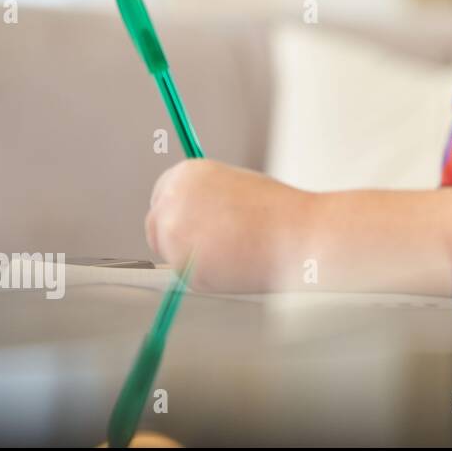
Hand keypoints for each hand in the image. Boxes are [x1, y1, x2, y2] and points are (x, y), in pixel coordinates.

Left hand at [145, 159, 315, 291]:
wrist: (295, 234)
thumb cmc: (276, 210)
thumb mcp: (234, 185)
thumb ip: (205, 197)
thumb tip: (193, 215)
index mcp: (185, 174)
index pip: (161, 196)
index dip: (177, 213)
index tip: (188, 223)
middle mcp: (171, 201)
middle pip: (155, 227)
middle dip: (175, 238)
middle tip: (206, 245)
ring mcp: (173, 234)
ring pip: (173, 255)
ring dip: (194, 258)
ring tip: (235, 250)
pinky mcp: (183, 265)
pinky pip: (189, 276)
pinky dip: (208, 275)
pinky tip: (236, 263)